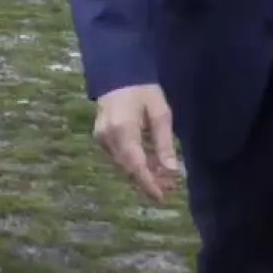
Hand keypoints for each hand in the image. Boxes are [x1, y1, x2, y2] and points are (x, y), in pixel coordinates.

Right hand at [94, 83, 182, 201]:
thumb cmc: (143, 91)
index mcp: (122, 130)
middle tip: (170, 187)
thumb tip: (172, 171)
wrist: (118, 74)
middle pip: (127, 168)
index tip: (161, 198)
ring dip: (142, 173)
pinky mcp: (101, 138)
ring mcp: (101, 138)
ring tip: (164, 178)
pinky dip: (134, 163)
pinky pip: (118, 157)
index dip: (147, 184)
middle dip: (148, 181)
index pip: (135, 164)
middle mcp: (107, 137)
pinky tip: (151, 164)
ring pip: (122, 165)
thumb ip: (164, 143)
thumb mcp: (160, 114)